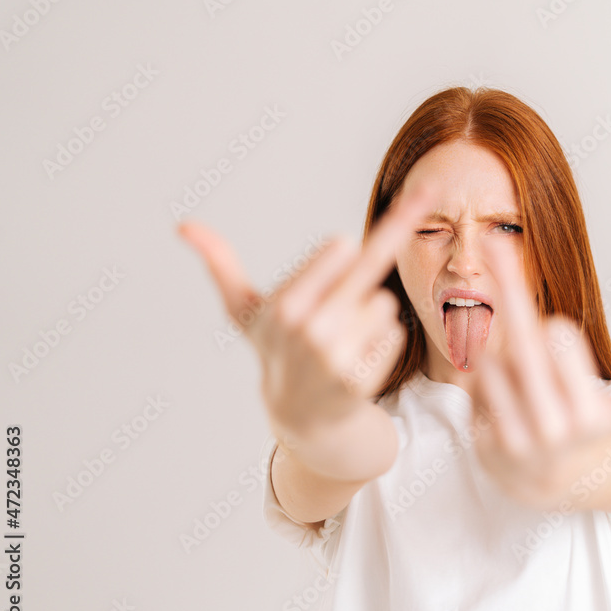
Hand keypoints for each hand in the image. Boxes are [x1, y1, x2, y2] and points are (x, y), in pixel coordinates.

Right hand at [178, 184, 438, 445]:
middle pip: (371, 263)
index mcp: (285, 306)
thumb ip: (220, 265)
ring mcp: (338, 357)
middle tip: (426, 192)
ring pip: (384, 302)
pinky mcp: (362, 380)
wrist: (301, 419)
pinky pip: (395, 334)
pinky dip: (384, 341)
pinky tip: (358, 358)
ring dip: (371, 314)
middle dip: (402, 225)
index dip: (343, 251)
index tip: (349, 241)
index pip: (340, 250)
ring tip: (344, 337)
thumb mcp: (245, 311)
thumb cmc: (276, 350)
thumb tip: (183, 225)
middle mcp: (310, 330)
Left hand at [470, 240, 610, 511]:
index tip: (555, 329)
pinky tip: (500, 391)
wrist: (550, 487)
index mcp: (587, 414)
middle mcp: (548, 426)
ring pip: (493, 359)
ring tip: (522, 376)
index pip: (561, 346)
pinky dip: (484, 376)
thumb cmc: (588, 432)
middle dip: (509, 287)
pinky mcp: (481, 439)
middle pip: (523, 341)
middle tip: (493, 243)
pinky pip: (473, 383)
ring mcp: (512, 434)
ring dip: (503, 352)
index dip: (557, 335)